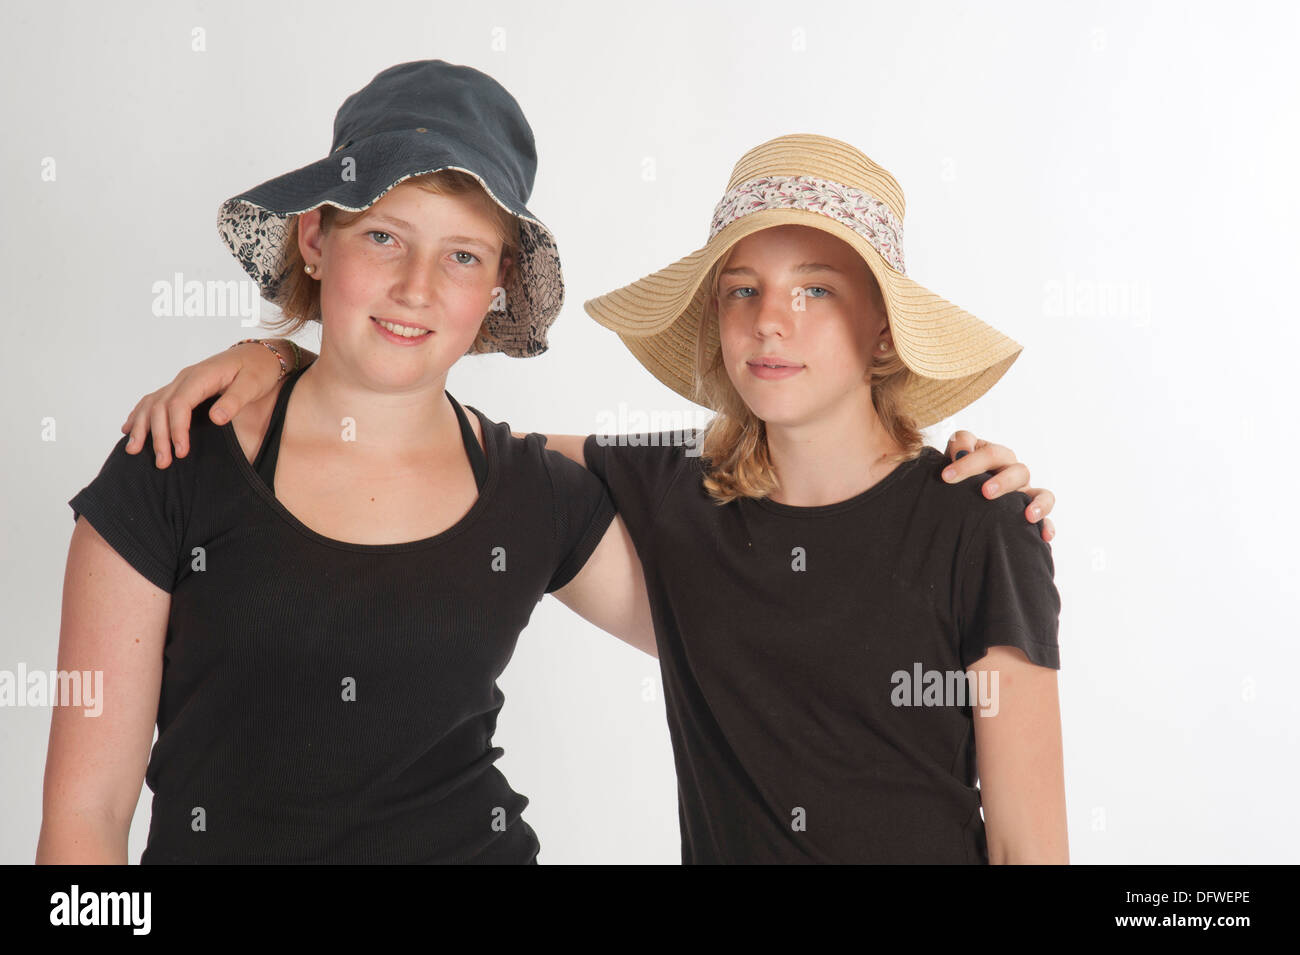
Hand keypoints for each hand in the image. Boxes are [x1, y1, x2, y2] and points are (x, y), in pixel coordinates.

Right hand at [120, 341, 296, 467]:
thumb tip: (216, 419)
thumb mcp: (252, 384)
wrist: (259, 354)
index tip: (181, 451)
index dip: (176, 429)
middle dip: (158, 435)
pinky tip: (129, 428)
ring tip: (134, 450)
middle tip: (162, 462)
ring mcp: (181, 382)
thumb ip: (234, 401)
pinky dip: (139, 414)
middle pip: (161, 407)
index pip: (179, 404)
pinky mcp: (182, 387)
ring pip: (151, 403)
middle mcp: (185, 378)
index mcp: (201, 376)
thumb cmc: (258, 369)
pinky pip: (154, 400)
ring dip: (141, 427)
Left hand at [941, 431, 1055, 542]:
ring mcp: (1024, 493)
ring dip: (1036, 503)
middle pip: (1019, 471)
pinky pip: (1046, 518)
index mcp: (997, 456)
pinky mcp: (1029, 512)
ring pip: (1040, 493)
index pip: (990, 454)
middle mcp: (1014, 473)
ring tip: (1028, 515)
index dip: (969, 463)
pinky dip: (1047, 525)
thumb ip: (959, 445)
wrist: (959, 492)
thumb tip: (961, 451)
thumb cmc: (958, 470)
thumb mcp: (955, 453)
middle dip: (1003, 482)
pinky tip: (1044, 535)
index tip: (946, 477)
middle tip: (986, 493)